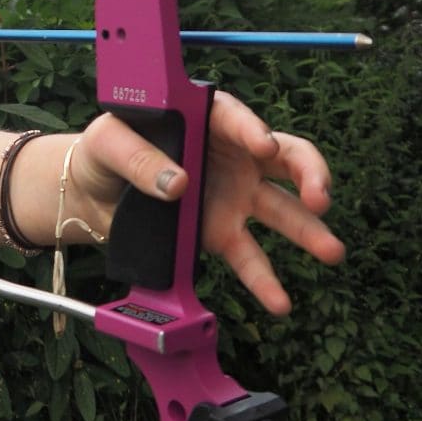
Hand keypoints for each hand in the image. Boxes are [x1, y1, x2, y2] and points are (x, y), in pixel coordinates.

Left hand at [74, 92, 344, 313]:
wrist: (89, 193)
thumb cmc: (103, 151)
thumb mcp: (109, 140)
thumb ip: (139, 157)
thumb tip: (176, 184)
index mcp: (204, 119)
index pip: (237, 118)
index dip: (254, 130)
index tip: (263, 146)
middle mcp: (230, 154)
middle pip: (284, 158)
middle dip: (310, 174)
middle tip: (321, 197)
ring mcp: (232, 195)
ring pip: (281, 209)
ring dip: (309, 230)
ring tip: (333, 251)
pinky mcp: (220, 232)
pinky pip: (249, 254)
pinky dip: (265, 280)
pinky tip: (280, 301)